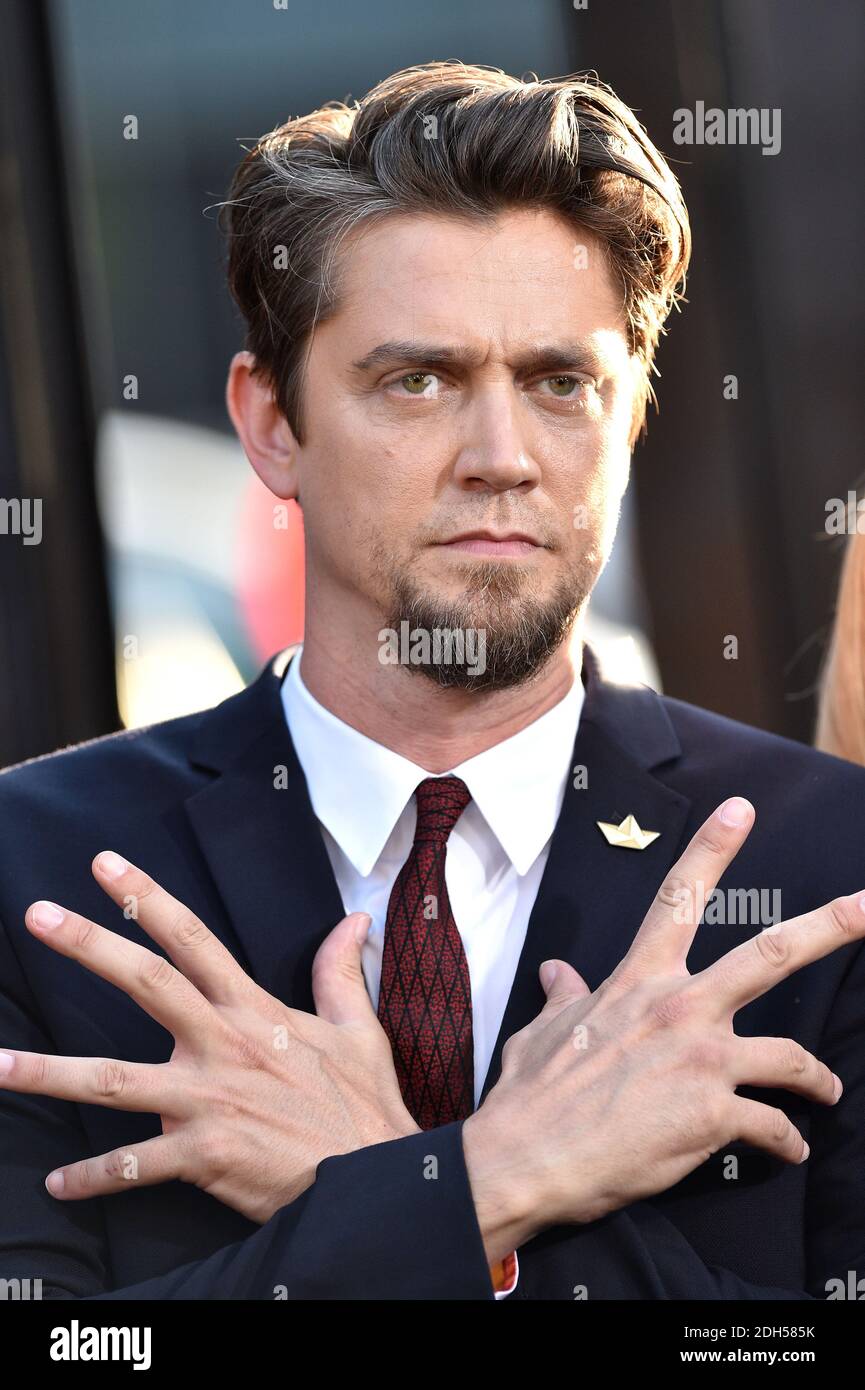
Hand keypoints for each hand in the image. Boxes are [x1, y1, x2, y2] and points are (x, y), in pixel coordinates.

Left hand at [0, 853, 418, 1223]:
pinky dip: (93, 1176)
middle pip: (145, 983)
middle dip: (89, 945)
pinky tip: (57, 1183)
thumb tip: (353, 921)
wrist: (373, 1176)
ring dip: (50, 1073)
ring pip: (114, 1081)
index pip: (192, 938)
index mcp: (253, 1010)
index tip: (105, 865)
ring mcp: (208, 1100)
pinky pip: (134, 1166)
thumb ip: (340, 972)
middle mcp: (222, 1045)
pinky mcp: (203, 1156)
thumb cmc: (362, 1105)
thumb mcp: (359, 1029)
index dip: (148, 896)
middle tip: (38, 915)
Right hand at [463, 796, 858, 1263]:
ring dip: (818, 1077)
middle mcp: (679, 1008)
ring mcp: (701, 1059)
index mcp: (638, 981)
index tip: (741, 809)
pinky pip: (773, 1125)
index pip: (679, 898)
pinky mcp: (714, 1114)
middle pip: (773, 954)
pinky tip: (787, 1149)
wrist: (526, 1158)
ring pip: (792, 1054)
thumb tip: (557, 971)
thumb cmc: (531, 1097)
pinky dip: (786, 1139)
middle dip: (830, 926)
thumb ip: (564, 998)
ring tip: (828, 1091)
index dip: (712, 848)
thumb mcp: (541, 1032)